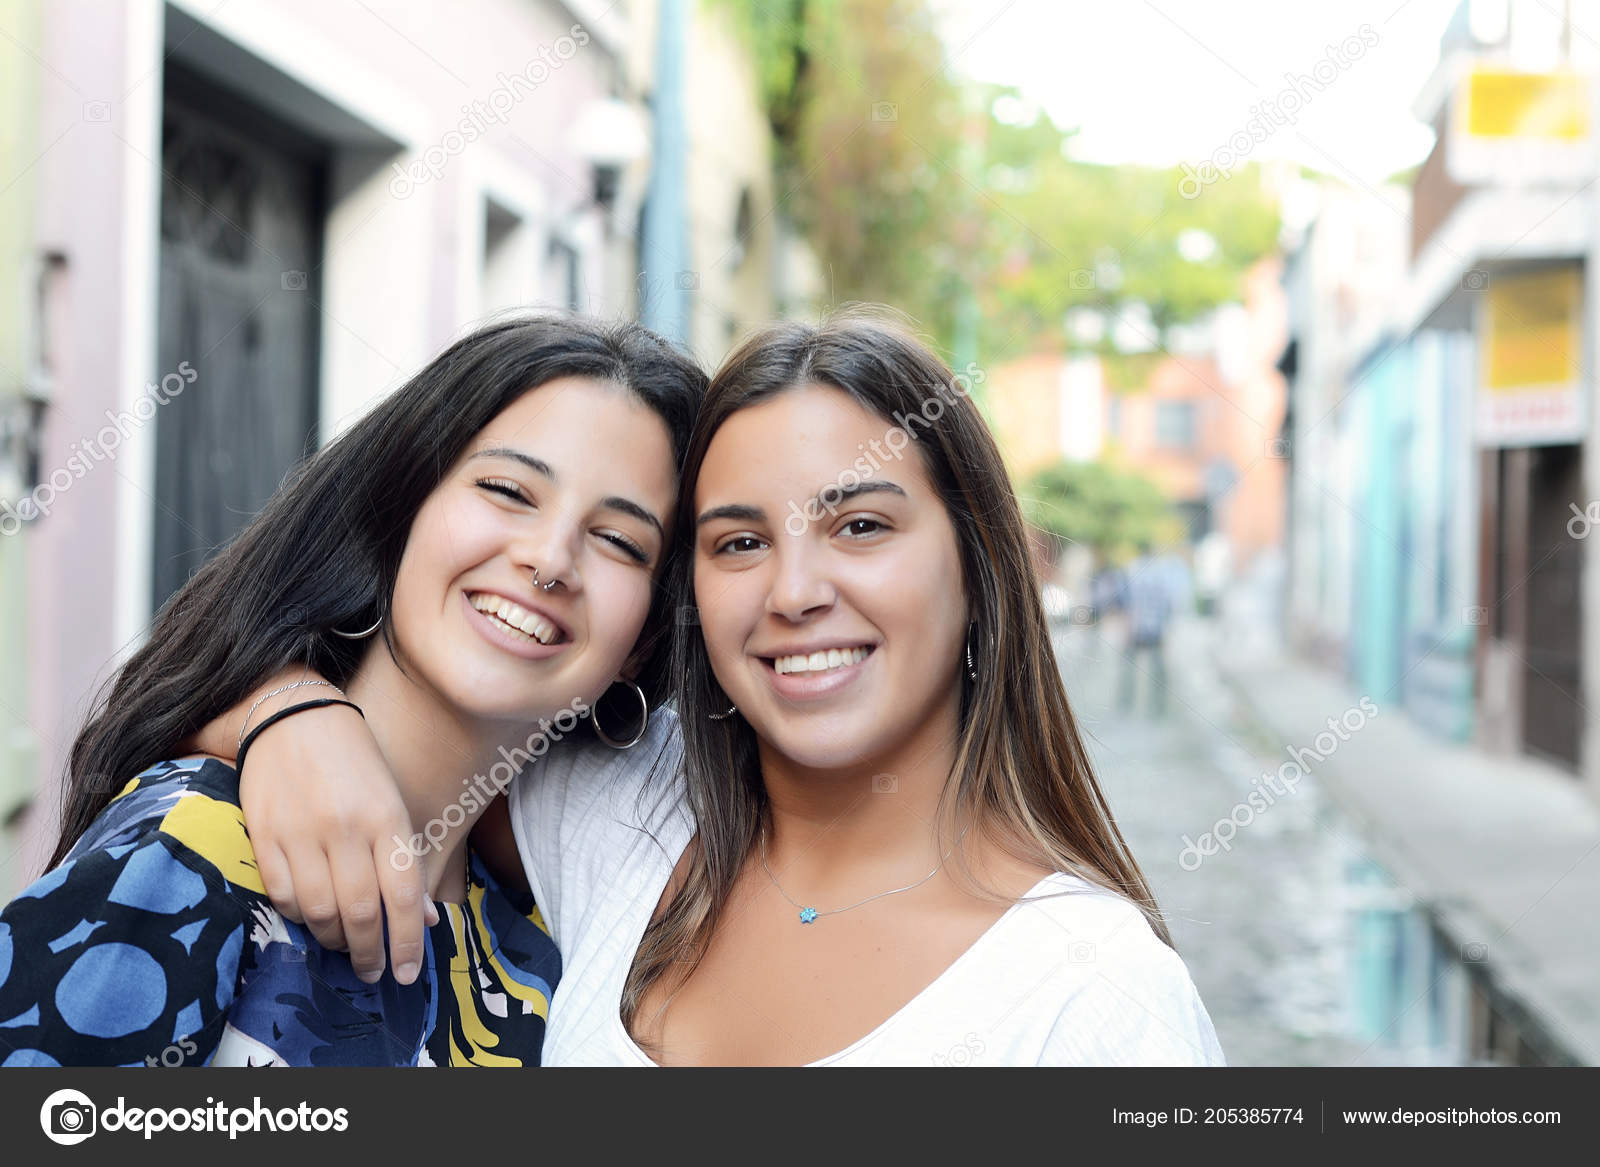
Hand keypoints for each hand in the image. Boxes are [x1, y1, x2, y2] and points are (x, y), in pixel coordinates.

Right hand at [237, 700, 437, 983]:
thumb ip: (406, 858)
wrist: (293, 713)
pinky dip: (298, 917)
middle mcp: (346, 828)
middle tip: (374, 972)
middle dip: (370, 953)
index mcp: (387, 817)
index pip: (404, 895)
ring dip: (334, 940)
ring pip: (319, 911)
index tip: (409, 972)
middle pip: (361, 912)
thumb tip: (425, 918)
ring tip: (345, 947)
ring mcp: (302, 833)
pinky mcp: (264, 835)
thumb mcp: (393, 799)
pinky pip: (282, 894)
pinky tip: (311, 917)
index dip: (409, 942)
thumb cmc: (355, 759)